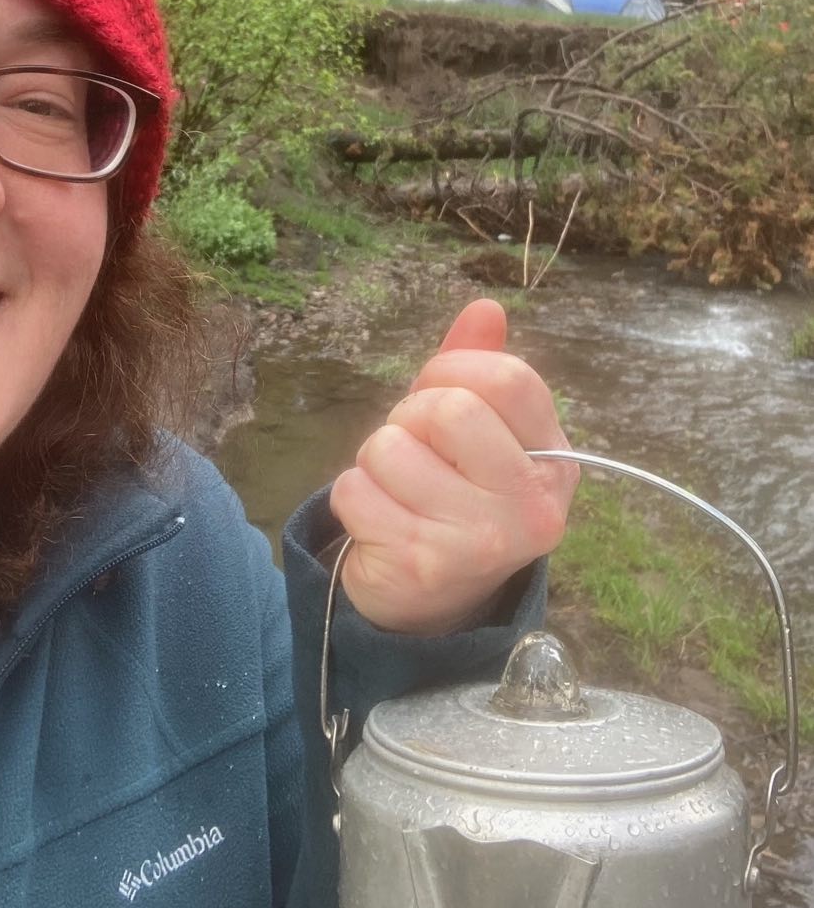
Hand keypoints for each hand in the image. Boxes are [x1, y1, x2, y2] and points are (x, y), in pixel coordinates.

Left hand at [328, 298, 576, 634]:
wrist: (432, 600)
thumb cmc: (453, 493)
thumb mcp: (477, 430)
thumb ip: (478, 366)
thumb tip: (485, 307)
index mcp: (555, 461)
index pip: (508, 377)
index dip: (453, 369)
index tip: (437, 392)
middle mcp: (532, 505)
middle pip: (448, 408)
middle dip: (409, 418)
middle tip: (414, 450)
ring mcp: (481, 540)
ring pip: (388, 448)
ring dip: (374, 461)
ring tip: (397, 490)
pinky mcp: (423, 564)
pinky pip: (354, 491)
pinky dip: (352, 499)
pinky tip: (380, 523)